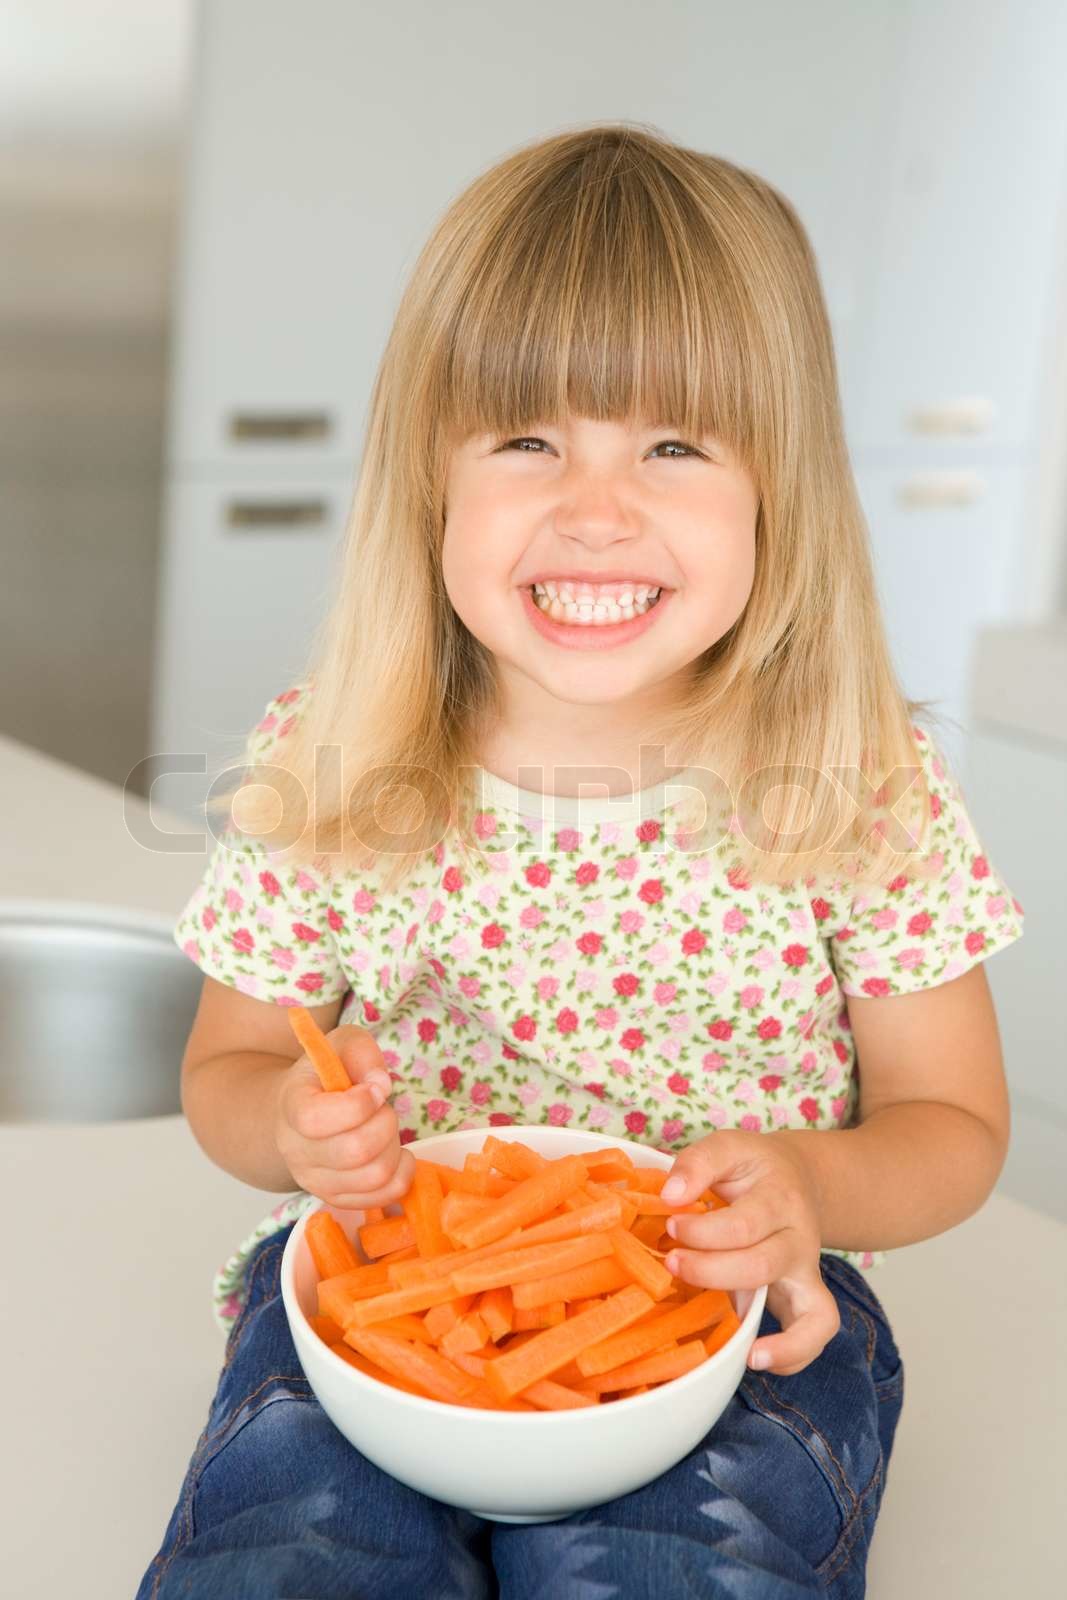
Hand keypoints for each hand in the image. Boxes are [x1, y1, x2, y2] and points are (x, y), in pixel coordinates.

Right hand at [274, 1024, 415, 1208]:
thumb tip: (381, 1086)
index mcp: (291, 1107)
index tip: (375, 1089)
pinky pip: (382, 1197)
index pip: (315, 1119)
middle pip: (355, 1151)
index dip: (357, 1105)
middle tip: (383, 1107)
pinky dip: (402, 1173)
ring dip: (394, 1146)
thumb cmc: (327, 1074)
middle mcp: (295, 1150)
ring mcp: (314, 1181)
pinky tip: (395, 1152)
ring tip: (384, 1128)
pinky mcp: (337, 1199)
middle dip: (385, 1122)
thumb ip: (362, 1053)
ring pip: (374, 1176)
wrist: (304, 1110)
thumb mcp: (342, 1045)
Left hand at [659, 1130, 839, 1375]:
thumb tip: (671, 1193)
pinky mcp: (807, 1297)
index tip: (670, 1222)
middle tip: (673, 1261)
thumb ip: (698, 1161)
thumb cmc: (754, 1168)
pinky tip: (756, 1359)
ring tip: (742, 1349)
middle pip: (763, 1267)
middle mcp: (800, 1239)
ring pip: (810, 1311)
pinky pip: (816, 1333)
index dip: (702, 1231)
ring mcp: (807, 1272)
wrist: (798, 1177)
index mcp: (780, 1198)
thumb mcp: (728, 1147)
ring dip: (775, 1335)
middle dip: (711, 1272)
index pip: (743, 1224)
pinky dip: (795, 1355)